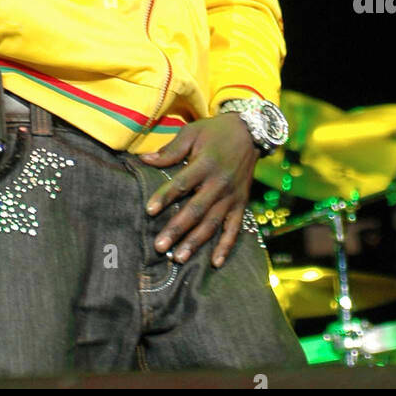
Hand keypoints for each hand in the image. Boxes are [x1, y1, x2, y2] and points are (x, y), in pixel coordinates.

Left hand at [140, 114, 258, 268]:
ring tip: (179, 258)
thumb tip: (145, 160)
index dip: (166, 196)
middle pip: (196, 209)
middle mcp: (219, 183)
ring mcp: (232, 196)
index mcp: (206, 164)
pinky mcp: (241, 204)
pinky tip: (215, 262)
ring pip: (212, 223)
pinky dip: (226, 246)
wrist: (250, 132)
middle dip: (177, 229)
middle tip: (159, 246)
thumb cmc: (215, 132)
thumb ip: (171, 150)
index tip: (149, 210)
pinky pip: (234, 228)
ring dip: (196, 242)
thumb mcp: (192, 133)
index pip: (183, 183)